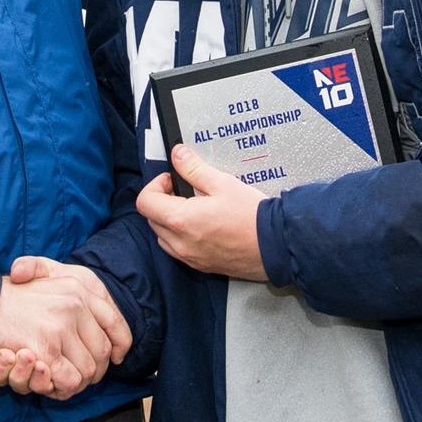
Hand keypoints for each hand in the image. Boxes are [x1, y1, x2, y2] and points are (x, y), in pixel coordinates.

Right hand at [0, 259, 127, 398]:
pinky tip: (49, 380)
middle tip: (79, 374)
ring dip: (77, 381)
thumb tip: (91, 307)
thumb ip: (71, 286)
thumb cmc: (10, 292)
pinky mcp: (46, 349)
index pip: (116, 321)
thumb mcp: (41, 271)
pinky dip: (62, 387)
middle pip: (103, 351)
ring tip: (62, 379)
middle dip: (95, 369)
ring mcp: (61, 327)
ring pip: (89, 370)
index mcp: (79, 285)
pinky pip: (69, 380)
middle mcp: (74, 304)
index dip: (121, 344)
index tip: (117, 356)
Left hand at [134, 145, 267, 280]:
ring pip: (162, 236)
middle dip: (161, 201)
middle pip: (151, 219)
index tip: (172, 180)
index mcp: (181, 220)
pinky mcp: (201, 266)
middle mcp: (181, 243)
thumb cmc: (252, 216)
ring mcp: (190, 257)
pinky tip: (201, 226)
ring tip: (193, 208)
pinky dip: (180, 236)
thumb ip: (194, 168)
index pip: (145, 202)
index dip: (155, 185)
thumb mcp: (222, 183)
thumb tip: (177, 155)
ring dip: (169, 220)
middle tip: (183, 190)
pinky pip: (177, 250)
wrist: (275, 246)